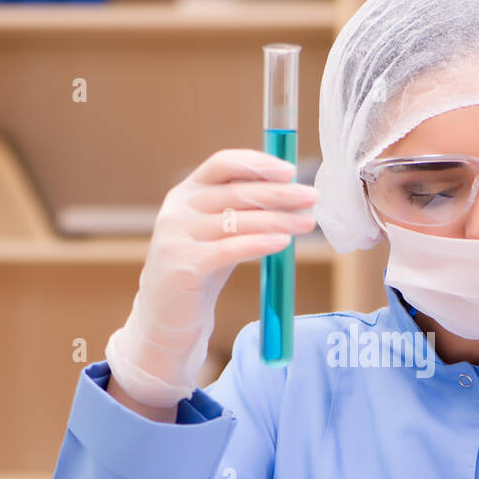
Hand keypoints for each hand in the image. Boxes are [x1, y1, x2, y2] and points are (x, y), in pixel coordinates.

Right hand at [105, 149, 317, 408]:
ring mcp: (177, 236)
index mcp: (186, 192)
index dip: (257, 163)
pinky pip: (229, 249)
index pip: (222, 164)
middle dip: (279, 193)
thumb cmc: (201, 268)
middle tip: (312, 197)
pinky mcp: (183, 265)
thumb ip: (243, 211)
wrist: (166, 314)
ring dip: (278, 218)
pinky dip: (259, 243)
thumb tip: (294, 194)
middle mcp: (178, 209)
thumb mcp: (217, 232)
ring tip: (307, 222)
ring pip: (236, 220)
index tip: (290, 171)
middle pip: (235, 191)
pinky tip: (283, 242)